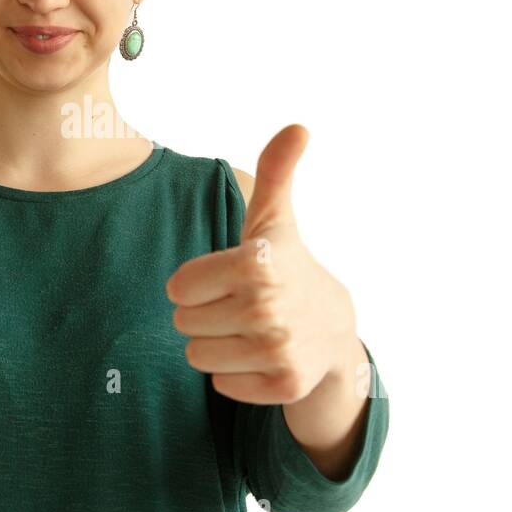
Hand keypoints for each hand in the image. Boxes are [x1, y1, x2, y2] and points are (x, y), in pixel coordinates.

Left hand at [164, 125, 357, 404]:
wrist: (333, 327)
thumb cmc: (286, 265)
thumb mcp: (273, 218)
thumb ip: (274, 171)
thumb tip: (299, 126)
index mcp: (256, 262)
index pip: (177, 287)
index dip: (195, 283)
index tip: (225, 278)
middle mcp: (268, 307)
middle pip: (184, 322)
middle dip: (204, 314)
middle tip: (238, 304)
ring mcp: (278, 349)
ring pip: (196, 356)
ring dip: (216, 345)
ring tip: (247, 330)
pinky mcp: (284, 384)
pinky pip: (220, 384)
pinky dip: (235, 375)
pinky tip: (259, 356)